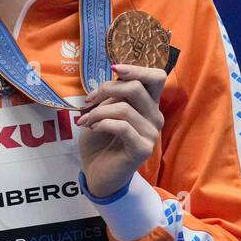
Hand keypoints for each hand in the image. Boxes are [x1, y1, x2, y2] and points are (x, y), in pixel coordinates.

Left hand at [75, 63, 167, 197]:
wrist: (96, 172)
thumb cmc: (99, 140)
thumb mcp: (103, 111)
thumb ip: (113, 95)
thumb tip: (115, 76)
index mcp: (147, 104)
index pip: (156, 77)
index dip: (137, 69)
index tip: (114, 68)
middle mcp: (154, 117)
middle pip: (136, 88)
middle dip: (106, 89)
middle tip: (88, 101)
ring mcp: (151, 134)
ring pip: (124, 108)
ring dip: (97, 112)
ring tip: (84, 121)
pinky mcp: (142, 148)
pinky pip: (121, 127)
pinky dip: (102, 124)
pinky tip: (91, 129)